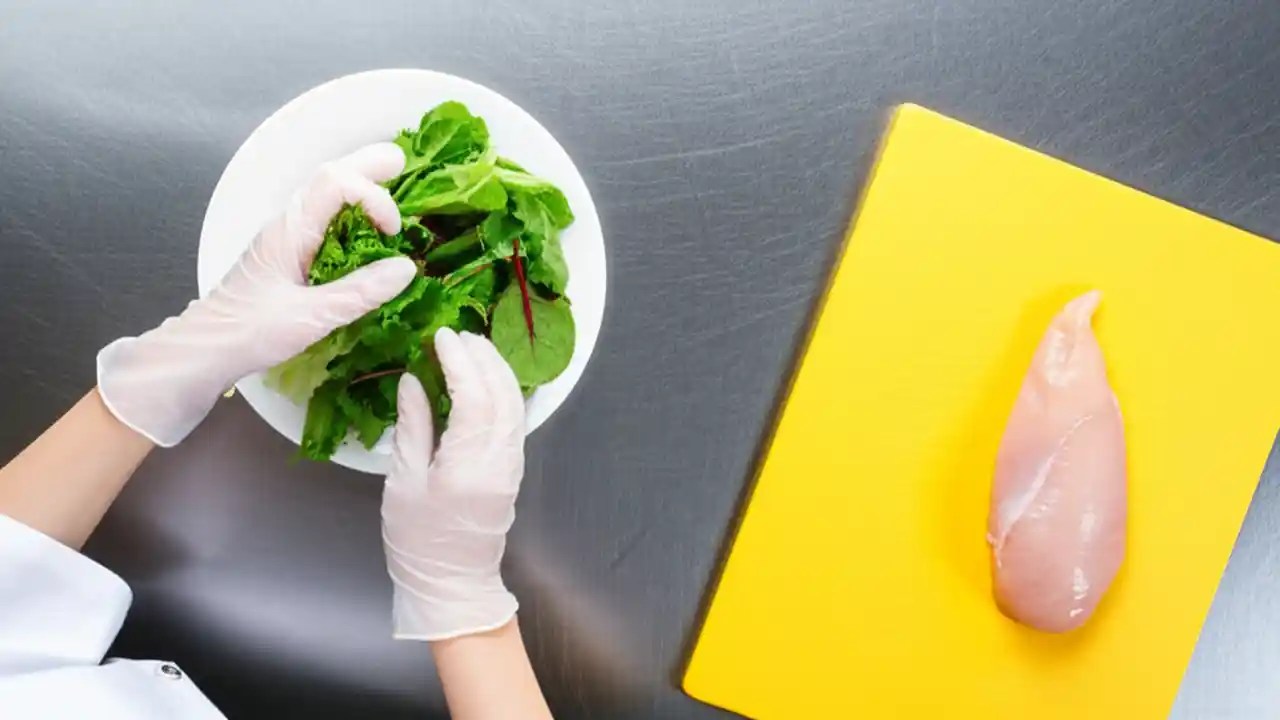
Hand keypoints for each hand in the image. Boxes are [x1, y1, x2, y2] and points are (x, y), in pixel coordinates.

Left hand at [96, 143, 415, 445]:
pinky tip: (366, 226)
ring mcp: (286, 238)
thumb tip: (407, 268)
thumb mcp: (311, 317)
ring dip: (358, 185)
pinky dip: (349, 211)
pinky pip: (322, 218)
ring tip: (391, 182)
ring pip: (324, 195)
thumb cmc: (250, 332)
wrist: (206, 349)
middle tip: (400, 161)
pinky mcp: (288, 255)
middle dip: (366, 166)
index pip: (336, 184)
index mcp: (290, 230)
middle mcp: (287, 225)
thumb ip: (359, 292)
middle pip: (329, 176)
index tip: (394, 232)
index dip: (372, 196)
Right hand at [383, 328, 525, 640]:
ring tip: (472, 347)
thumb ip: (414, 428)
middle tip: (458, 334)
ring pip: (514, 404)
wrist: (452, 584)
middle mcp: (500, 460)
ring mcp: (512, 465)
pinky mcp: (513, 469)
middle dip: (483, 357)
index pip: (474, 397)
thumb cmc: (419, 540)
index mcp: (469, 465)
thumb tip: (413, 381)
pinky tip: (485, 378)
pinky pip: (514, 419)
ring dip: (496, 370)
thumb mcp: (404, 483)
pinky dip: (502, 391)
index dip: (460, 361)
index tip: (442, 336)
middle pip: (502, 394)